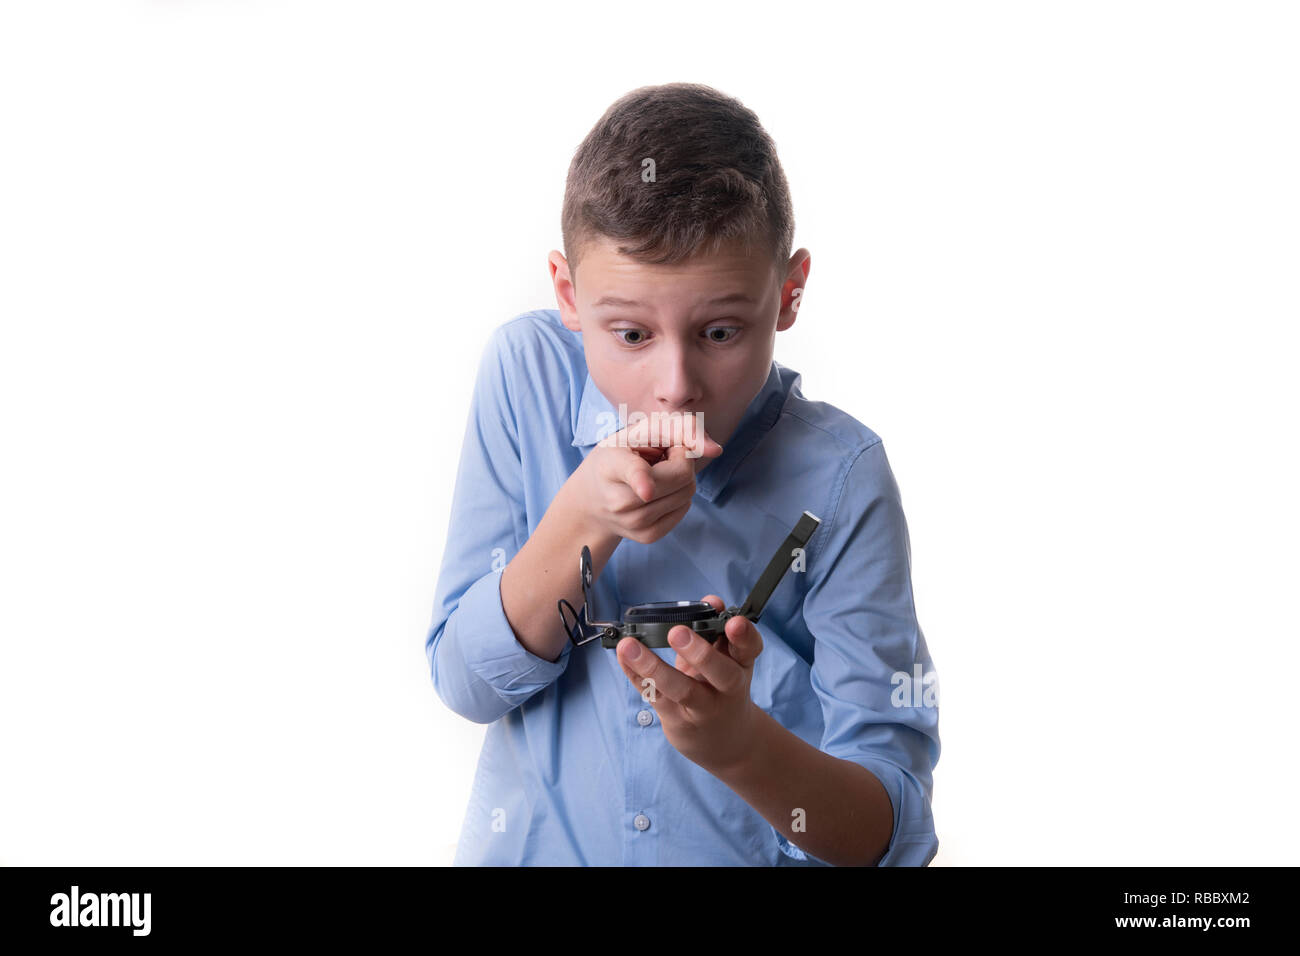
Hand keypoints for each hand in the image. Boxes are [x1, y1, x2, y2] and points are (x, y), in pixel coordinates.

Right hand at [565, 415, 722, 544]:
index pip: (631, 473)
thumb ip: (681, 428)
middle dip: (681, 459)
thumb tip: (716, 450)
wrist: (593, 499)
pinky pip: (685, 508)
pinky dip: (679, 495)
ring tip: (655, 474)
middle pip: (682, 477)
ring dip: (681, 478)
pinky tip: (658, 491)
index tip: (647, 491)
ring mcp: (633, 523)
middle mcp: (619, 500)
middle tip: (658, 457)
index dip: (641, 480)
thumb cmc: (623, 454)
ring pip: (688, 493)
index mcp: (611, 466)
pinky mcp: (647, 537)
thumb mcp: (641, 431)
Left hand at [616, 594, 763, 775]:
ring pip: (680, 690)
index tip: (734, 622)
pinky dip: (635, 675)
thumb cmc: (722, 687)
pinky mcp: (678, 720)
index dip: (744, 635)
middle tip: (676, 632)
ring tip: (629, 646)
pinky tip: (622, 657)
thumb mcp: (728, 658)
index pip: (750, 648)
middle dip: (700, 653)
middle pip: (721, 674)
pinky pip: (654, 696)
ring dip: (653, 667)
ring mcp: (702, 708)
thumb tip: (710, 600)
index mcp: (741, 665)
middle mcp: (727, 689)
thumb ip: (717, 628)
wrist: (726, 741)